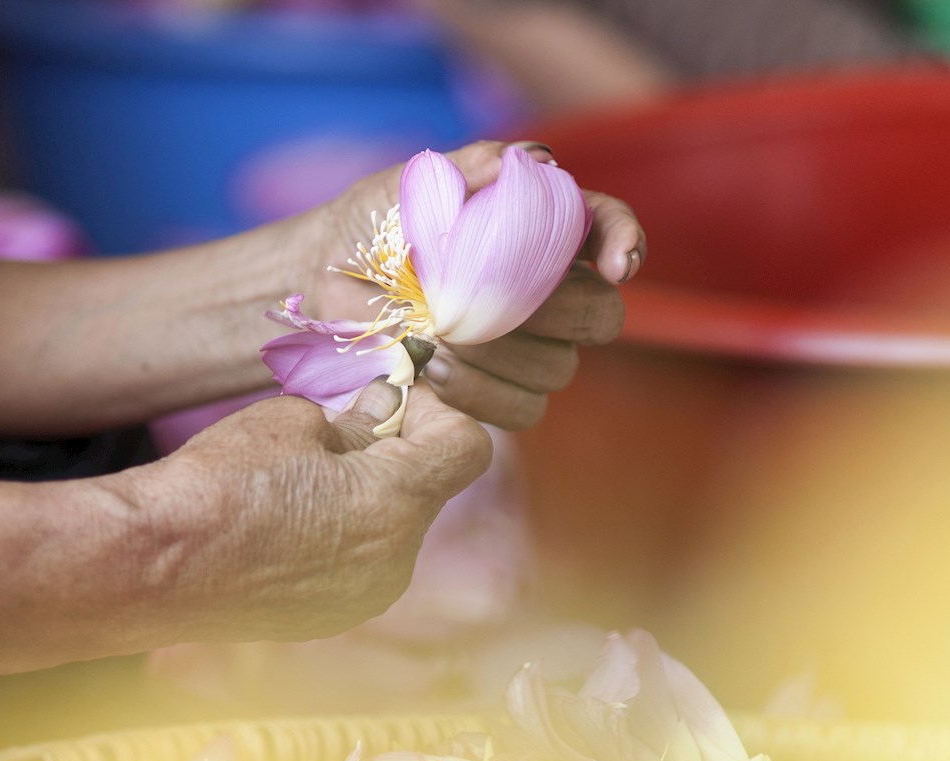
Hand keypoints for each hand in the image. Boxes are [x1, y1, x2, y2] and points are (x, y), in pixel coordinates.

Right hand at [119, 381, 491, 642]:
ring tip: (300, 476)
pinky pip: (362, 559)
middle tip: (339, 425)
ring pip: (394, 525)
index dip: (436, 411)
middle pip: (428, 488)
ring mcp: (365, 596)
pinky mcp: (332, 616)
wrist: (151, 566)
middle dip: (396, 450)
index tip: (390, 396)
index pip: (467, 448)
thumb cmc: (219, 483)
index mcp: (396, 505)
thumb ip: (355, 418)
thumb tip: (382, 410)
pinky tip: (285, 518)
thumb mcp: (293, 422)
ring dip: (369, 491)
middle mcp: (396, 561)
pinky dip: (342, 530)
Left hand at [302, 140, 642, 429]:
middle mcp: (548, 290)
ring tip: (437, 339)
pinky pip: (523, 409)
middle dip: (557, 313)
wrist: (324, 286)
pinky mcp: (500, 394)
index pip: (609, 228)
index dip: (625, 243)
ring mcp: (529, 348)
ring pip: (560, 367)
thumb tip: (531, 161)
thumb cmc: (372, 225)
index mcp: (542, 228)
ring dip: (502, 356)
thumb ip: (471, 170)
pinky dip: (483, 394)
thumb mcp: (412, 185)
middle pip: (600, 314)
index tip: (614, 264)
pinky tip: (435, 371)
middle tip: (497, 307)